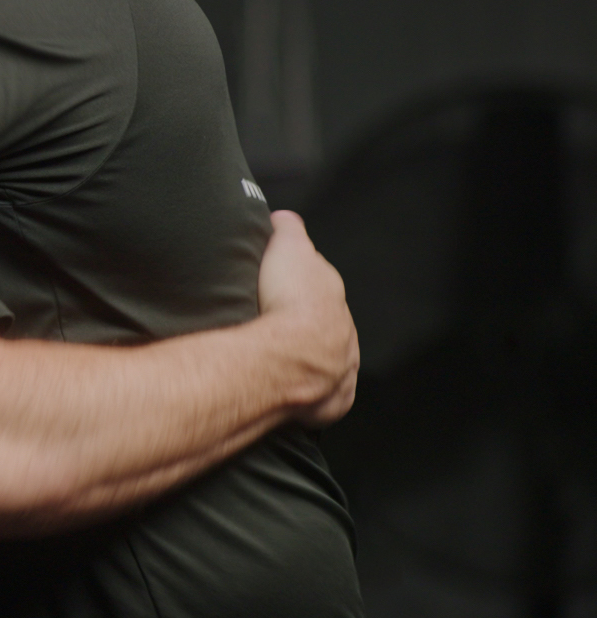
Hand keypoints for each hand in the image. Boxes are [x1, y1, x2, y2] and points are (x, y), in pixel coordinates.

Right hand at [255, 211, 359, 427]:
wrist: (294, 353)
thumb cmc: (287, 301)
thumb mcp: (286, 247)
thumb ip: (287, 228)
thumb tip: (284, 217)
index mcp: (332, 292)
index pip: (319, 279)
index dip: (297, 278)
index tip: (278, 279)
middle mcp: (344, 329)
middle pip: (325, 319)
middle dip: (306, 319)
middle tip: (273, 318)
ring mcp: (342, 365)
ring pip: (327, 357)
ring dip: (309, 356)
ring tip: (278, 355)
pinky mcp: (333, 400)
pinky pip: (324, 395)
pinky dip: (310, 391)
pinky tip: (289, 388)